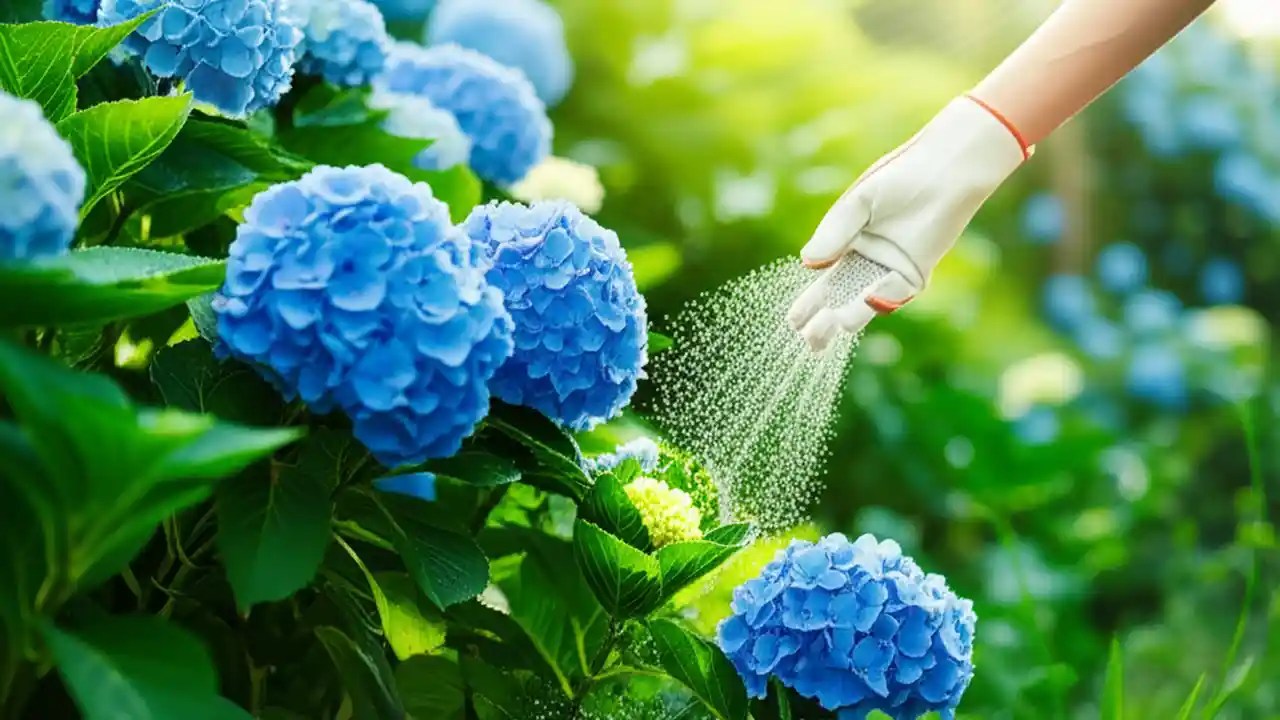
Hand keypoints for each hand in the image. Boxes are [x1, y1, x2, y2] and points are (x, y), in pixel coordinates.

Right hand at [787, 96, 1030, 350]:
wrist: (945, 169)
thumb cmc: (900, 176)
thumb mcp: (858, 203)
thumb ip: (835, 233)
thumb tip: (806, 263)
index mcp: (849, 244)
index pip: (825, 280)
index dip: (810, 302)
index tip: (793, 320)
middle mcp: (869, 261)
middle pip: (841, 298)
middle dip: (823, 320)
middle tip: (806, 339)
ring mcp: (892, 269)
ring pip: (865, 301)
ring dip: (847, 317)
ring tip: (826, 332)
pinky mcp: (916, 272)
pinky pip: (895, 293)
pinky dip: (879, 300)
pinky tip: (861, 307)